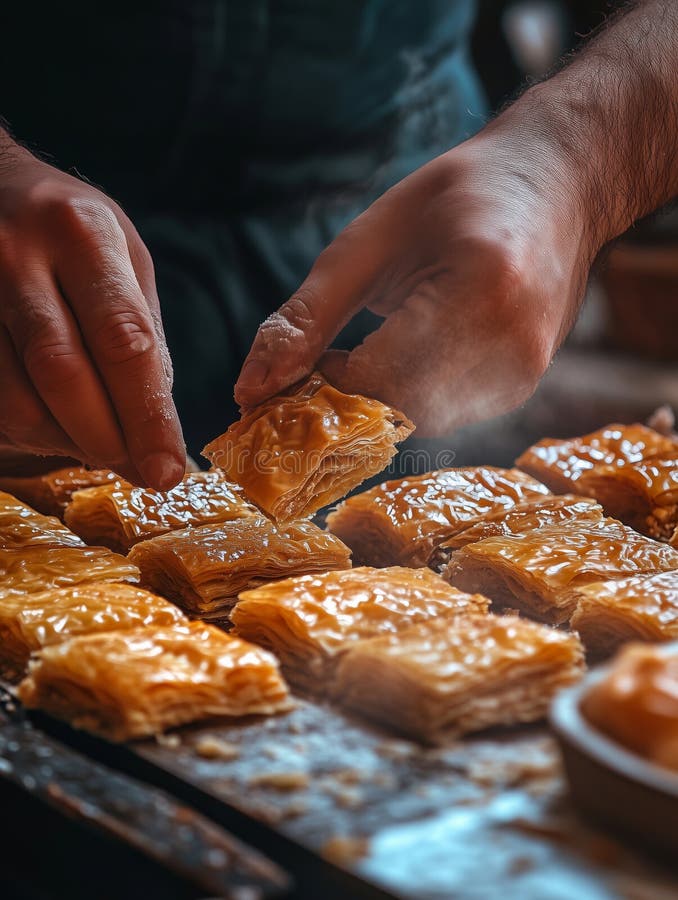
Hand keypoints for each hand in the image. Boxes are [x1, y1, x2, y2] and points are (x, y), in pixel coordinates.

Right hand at [0, 137, 184, 486]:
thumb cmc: (71, 229)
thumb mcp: (125, 257)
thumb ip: (143, 334)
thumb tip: (157, 427)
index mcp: (84, 235)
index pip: (124, 343)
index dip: (148, 418)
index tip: (167, 471)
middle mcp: (18, 255)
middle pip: (64, 376)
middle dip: (107, 441)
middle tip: (138, 471)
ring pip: (16, 401)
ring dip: (65, 443)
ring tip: (97, 444)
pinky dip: (26, 431)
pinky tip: (54, 426)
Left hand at [235, 121, 594, 435]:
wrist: (555, 186)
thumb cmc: (457, 197)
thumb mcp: (368, 242)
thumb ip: (306, 319)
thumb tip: (249, 390)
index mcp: (480, 291)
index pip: (376, 380)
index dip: (323, 387)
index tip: (297, 365)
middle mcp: (513, 345)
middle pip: (397, 411)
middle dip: (346, 399)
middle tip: (321, 363)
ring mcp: (525, 373)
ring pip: (418, 420)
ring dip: (377, 397)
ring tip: (367, 346)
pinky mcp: (521, 385)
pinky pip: (445, 413)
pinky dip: (409, 392)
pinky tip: (404, 351)